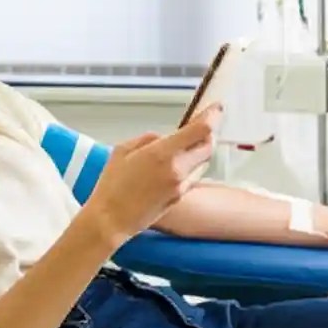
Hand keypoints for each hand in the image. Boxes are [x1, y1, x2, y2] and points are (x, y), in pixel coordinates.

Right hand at [84, 105, 221, 244]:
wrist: (110, 220)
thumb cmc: (111, 186)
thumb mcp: (123, 150)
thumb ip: (149, 139)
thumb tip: (164, 138)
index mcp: (162, 153)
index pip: (201, 130)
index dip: (212, 116)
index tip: (216, 108)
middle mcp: (177, 169)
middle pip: (208, 145)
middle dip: (208, 133)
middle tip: (203, 124)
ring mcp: (181, 185)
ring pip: (204, 161)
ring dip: (201, 150)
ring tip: (189, 144)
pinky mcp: (180, 197)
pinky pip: (194, 176)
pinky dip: (192, 166)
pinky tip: (179, 164)